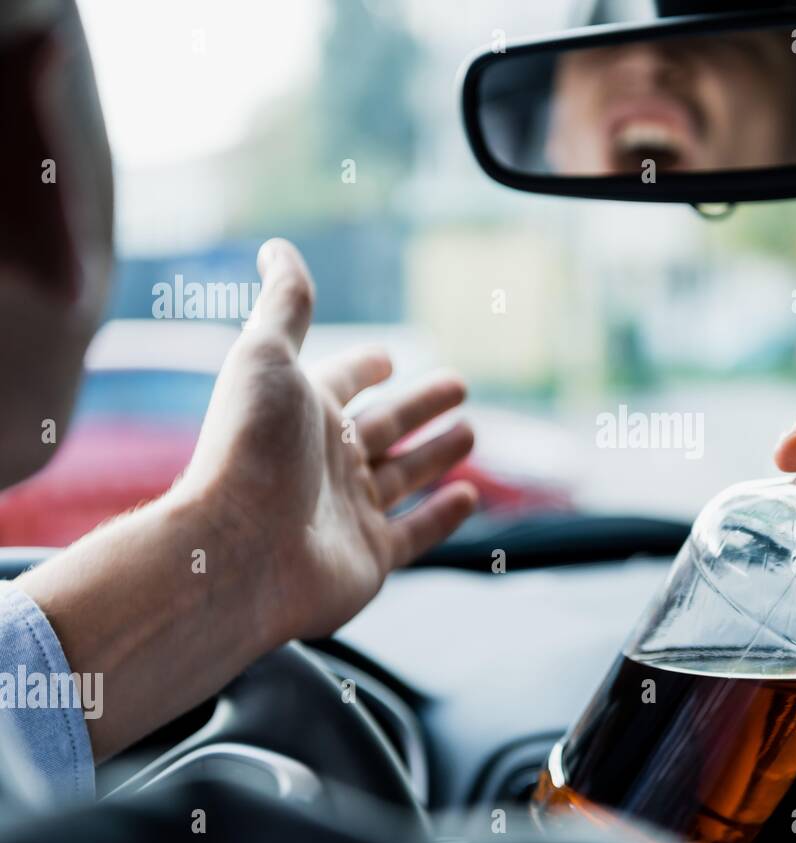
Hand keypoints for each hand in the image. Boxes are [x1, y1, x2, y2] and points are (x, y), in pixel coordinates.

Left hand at [178, 239, 477, 645]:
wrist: (237, 551)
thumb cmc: (249, 448)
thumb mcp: (266, 356)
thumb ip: (286, 304)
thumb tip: (278, 247)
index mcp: (303, 413)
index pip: (342, 382)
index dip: (364, 366)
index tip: (389, 357)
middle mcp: (325, 461)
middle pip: (384, 425)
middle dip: (419, 404)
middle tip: (459, 385)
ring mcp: (348, 511)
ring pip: (403, 475)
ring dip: (437, 454)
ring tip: (472, 433)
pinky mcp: (369, 557)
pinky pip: (414, 531)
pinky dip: (442, 515)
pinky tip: (467, 495)